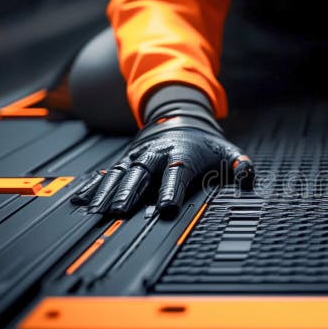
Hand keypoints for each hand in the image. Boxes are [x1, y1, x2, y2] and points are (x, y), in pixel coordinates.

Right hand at [72, 119, 253, 215]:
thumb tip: (248, 178)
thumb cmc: (206, 145)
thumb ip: (241, 167)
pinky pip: (106, 174)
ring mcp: (138, 156)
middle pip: (142, 174)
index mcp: (183, 155)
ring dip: (107, 192)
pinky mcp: (125, 160)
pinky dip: (92, 186)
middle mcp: (157, 154)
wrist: (179, 117)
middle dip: (130, 192)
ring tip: (96, 211)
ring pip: (120, 174)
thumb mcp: (229, 152)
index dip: (171, 191)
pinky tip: (80, 201)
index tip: (166, 208)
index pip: (177, 174)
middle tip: (120, 211)